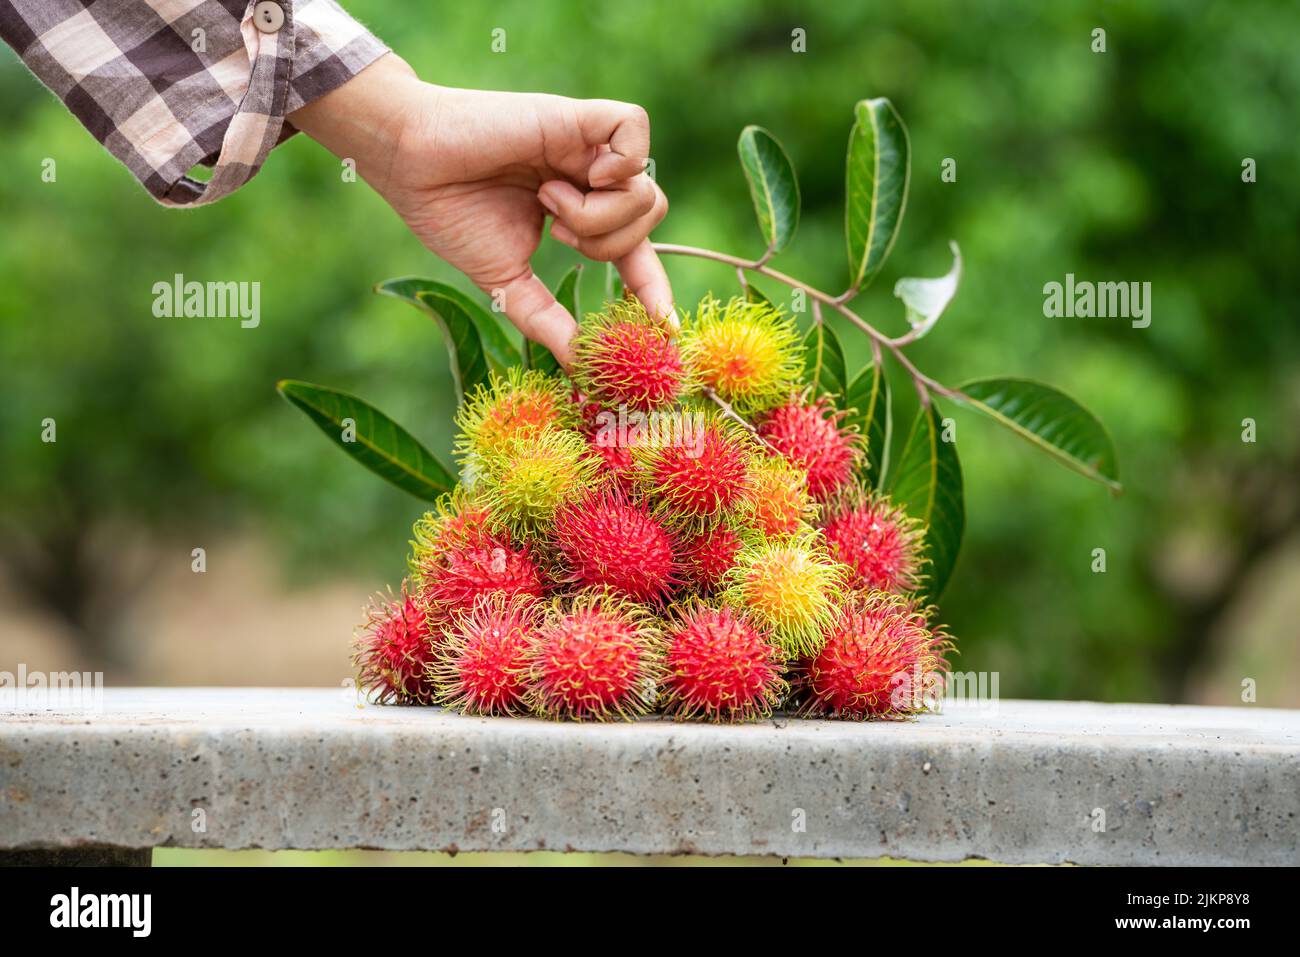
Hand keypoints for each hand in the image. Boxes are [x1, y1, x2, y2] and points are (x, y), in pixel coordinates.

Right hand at [290, 54, 672, 366]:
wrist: (411, 166)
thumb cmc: (450, 215)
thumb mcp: (507, 281)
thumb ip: (547, 320)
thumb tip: (580, 367)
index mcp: (578, 212)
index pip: (636, 253)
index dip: (654, 289)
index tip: (664, 329)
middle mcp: (590, 178)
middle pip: (652, 216)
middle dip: (612, 245)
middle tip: (560, 234)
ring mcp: (587, 146)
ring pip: (646, 188)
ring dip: (599, 214)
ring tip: (548, 199)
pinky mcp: (577, 115)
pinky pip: (634, 129)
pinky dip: (619, 161)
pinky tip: (580, 173)